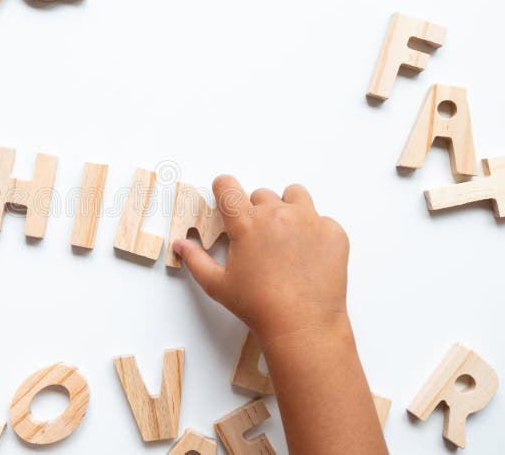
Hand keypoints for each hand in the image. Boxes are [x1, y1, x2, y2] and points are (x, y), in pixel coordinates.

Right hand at [173, 175, 350, 342]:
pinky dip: (314, 232)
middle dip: (256, 210)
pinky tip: (309, 256)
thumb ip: (195, 259)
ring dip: (287, 208)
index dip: (223, 189)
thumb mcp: (217, 285)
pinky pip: (322, 219)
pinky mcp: (333, 232)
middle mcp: (277, 214)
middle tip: (259, 239)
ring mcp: (309, 220)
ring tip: (286, 236)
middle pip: (261, 194)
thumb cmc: (257, 307)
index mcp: (246, 223)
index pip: (228, 186)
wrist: (303, 326)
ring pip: (294, 195)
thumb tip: (180, 243)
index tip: (226, 198)